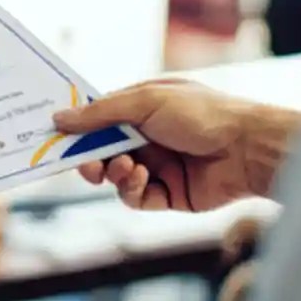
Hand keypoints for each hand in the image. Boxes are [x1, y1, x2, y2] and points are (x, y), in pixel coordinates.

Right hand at [53, 80, 300, 212]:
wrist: (247, 149)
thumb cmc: (201, 113)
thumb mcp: (145, 102)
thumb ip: (100, 113)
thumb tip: (59, 118)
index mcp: (141, 109)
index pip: (98, 119)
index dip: (77, 128)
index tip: (53, 136)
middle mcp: (147, 138)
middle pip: (101, 152)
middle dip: (89, 158)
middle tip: (85, 162)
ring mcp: (157, 167)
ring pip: (114, 177)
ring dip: (112, 173)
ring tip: (125, 166)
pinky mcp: (167, 195)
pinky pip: (134, 198)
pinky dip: (131, 189)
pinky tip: (141, 178)